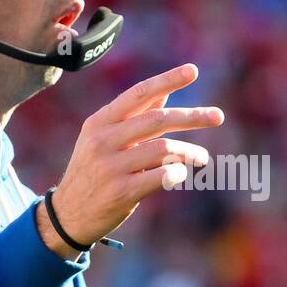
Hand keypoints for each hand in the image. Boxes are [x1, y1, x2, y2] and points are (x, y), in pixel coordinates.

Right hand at [37, 63, 223, 257]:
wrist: (68, 215)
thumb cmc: (93, 172)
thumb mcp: (103, 139)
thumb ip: (134, 117)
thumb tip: (165, 92)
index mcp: (100, 122)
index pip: (138, 94)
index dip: (167, 80)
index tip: (192, 71)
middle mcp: (103, 140)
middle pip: (157, 119)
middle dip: (192, 116)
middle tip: (218, 116)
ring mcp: (111, 167)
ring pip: (163, 149)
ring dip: (189, 152)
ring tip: (201, 157)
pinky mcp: (121, 192)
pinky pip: (161, 176)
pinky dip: (177, 173)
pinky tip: (180, 175)